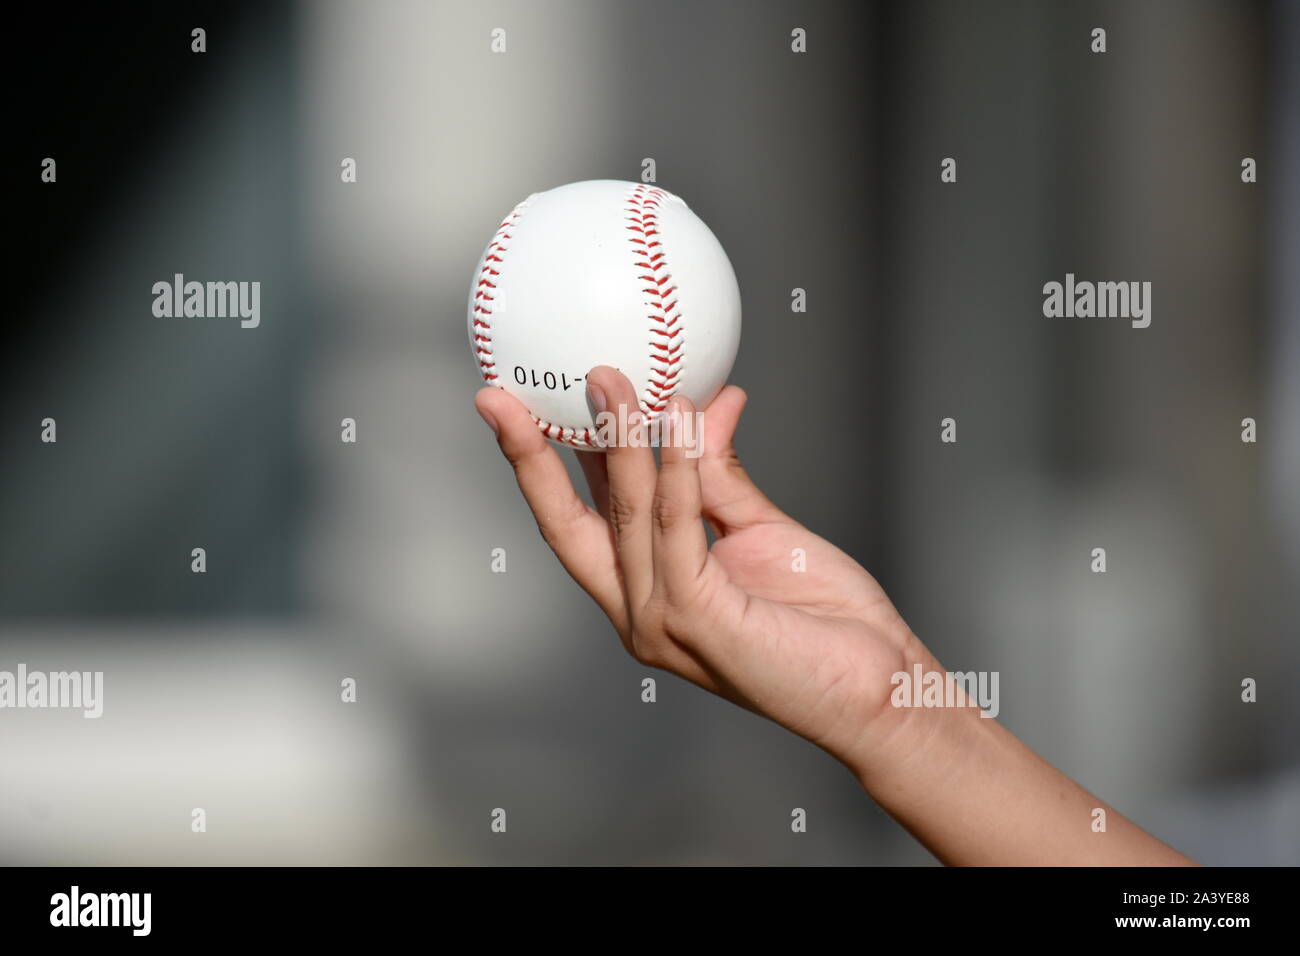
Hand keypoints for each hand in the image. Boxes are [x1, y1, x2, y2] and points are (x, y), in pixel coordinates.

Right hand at [474, 365, 925, 773]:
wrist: (881, 691)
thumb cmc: (825, 625)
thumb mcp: (760, 531)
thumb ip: (718, 476)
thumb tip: (703, 404)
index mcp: (644, 593)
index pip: (579, 519)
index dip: (543, 462)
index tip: (518, 404)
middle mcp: (638, 613)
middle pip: (566, 525)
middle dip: (531, 456)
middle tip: (507, 394)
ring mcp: (660, 623)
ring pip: (626, 515)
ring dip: (620, 440)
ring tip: (614, 380)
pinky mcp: (697, 622)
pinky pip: (677, 529)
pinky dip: (675, 471)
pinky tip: (677, 421)